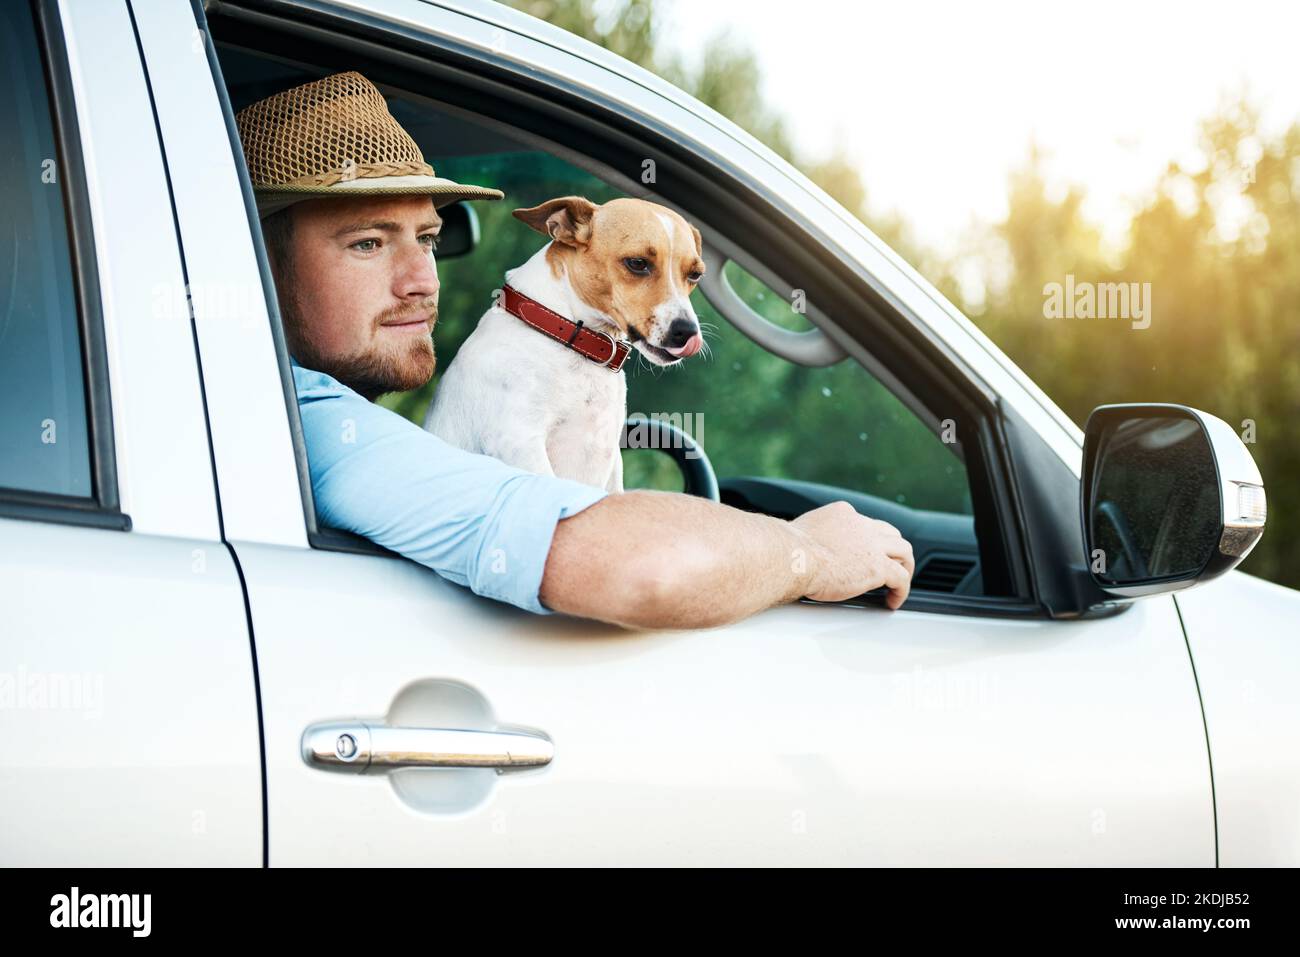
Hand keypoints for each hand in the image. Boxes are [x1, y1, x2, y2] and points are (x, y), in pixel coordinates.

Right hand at [790, 501, 914, 608]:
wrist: (791, 558)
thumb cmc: (787, 551)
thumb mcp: (802, 535)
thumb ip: (813, 539)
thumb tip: (806, 552)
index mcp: (842, 514)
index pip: (866, 524)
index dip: (870, 540)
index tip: (866, 554)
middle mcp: (860, 525)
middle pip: (890, 533)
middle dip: (892, 550)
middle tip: (890, 566)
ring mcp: (871, 544)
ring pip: (903, 551)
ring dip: (904, 567)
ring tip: (898, 584)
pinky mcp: (877, 567)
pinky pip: (901, 578)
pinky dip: (901, 590)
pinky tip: (893, 601)